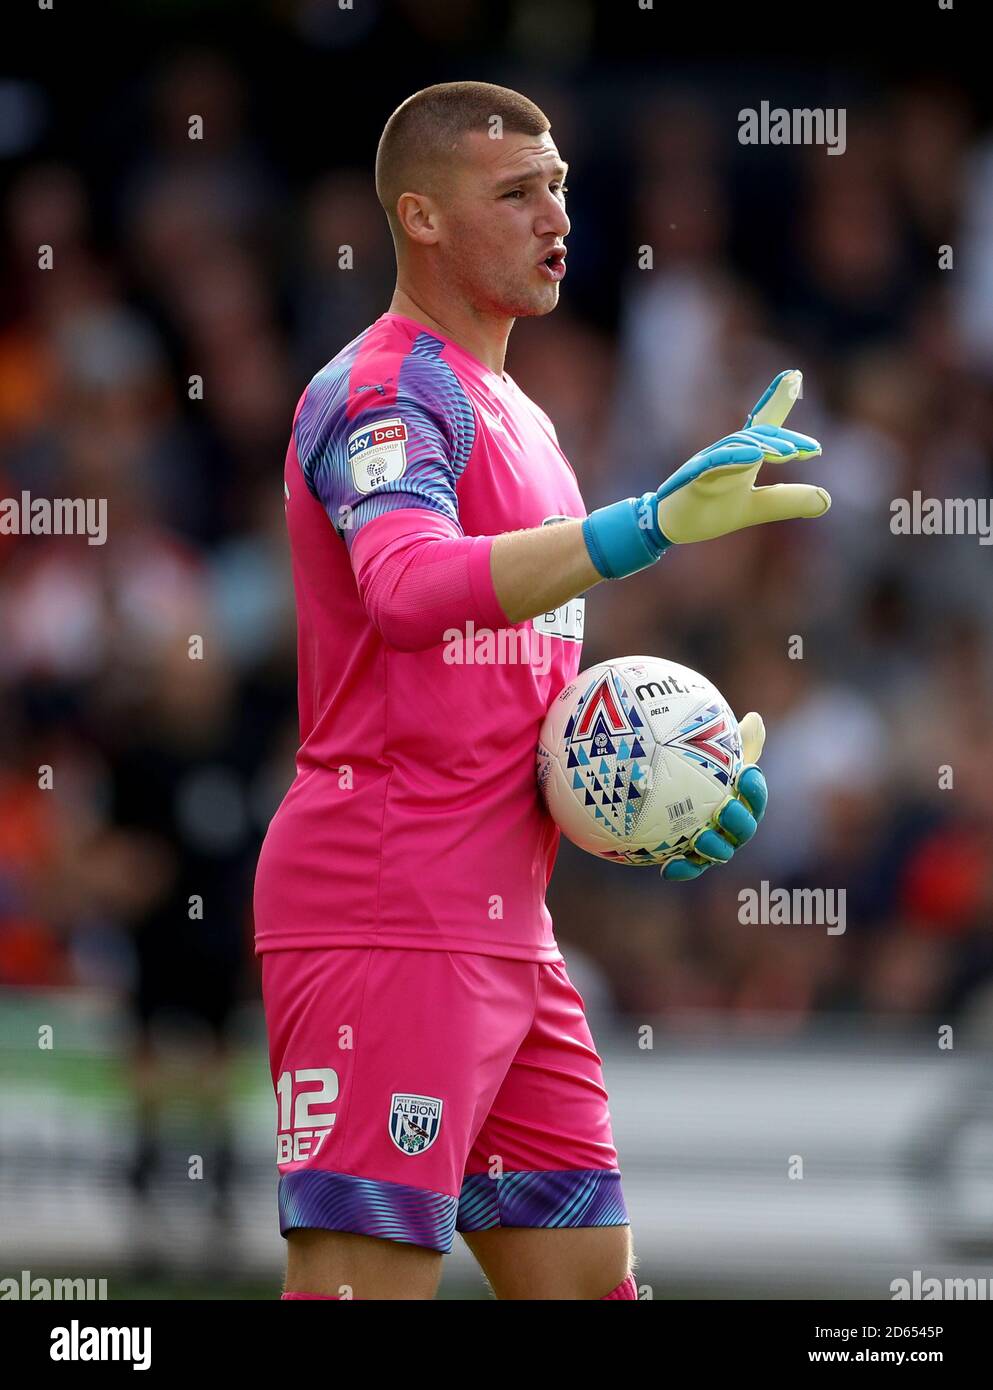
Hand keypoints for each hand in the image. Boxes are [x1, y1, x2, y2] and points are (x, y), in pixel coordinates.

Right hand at [581, 370, 829, 579]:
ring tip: (789, 453)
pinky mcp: (694, 477)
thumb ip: (788, 501)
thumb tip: (826, 500)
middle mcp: (727, 452)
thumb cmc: (709, 512)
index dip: (778, 400)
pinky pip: (714, 462)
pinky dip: (733, 456)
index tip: (795, 376)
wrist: (672, 528)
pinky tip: (754, 456)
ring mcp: (709, 462)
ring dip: (765, 446)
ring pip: (738, 444)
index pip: (763, 424)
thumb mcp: (757, 508)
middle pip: (757, 433)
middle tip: (811, 450)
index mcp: (742, 456)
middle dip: (785, 438)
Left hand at [661, 711, 768, 881]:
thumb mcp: (710, 749)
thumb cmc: (692, 765)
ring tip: (700, 838)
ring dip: (714, 848)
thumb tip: (754, 719)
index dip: (754, 788)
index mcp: (742, 800)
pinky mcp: (690, 858)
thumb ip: (731, 738)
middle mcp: (733, 826)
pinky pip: (690, 867)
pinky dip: (682, 869)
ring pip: (721, 852)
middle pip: (744, 829)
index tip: (745, 772)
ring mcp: (714, 844)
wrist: (663, 790)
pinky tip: (666, 868)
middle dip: (738, 821)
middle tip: (723, 808)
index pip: (755, 796)